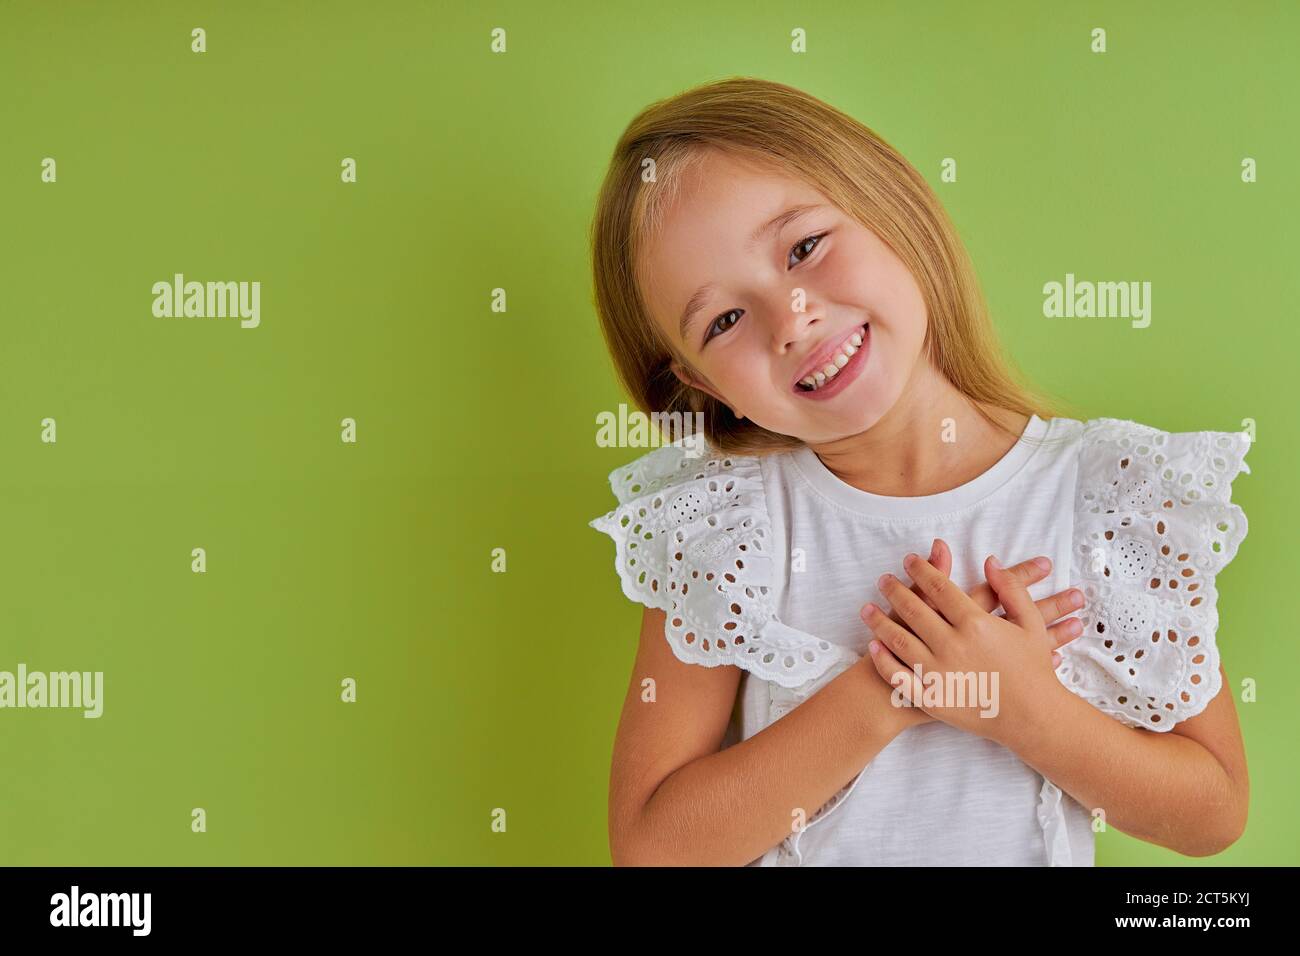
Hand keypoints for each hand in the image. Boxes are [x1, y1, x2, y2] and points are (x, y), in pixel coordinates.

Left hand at [862, 545, 1079, 745]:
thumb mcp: (1030, 623)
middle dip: (894, 591)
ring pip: (898, 641)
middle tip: (883, 580)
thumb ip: (1011, 588)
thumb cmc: (1035, 668)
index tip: (909, 560)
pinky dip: (882, 661)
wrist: (1034, 718)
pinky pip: (898, 677)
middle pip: (913, 610)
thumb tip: (990, 560)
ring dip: (879, 621)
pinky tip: (873, 646)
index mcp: (975, 624)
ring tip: (867, 608)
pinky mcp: (932, 699)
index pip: (938, 588)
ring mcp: (939, 674)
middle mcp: (952, 646)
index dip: (921, 570)